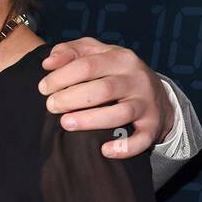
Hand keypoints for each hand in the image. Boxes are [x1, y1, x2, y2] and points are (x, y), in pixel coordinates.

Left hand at [38, 36, 174, 158]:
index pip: (87, 65)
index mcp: (120, 58)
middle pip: (102, 89)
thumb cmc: (115, 72)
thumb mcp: (97, 54)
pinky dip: (125, 147)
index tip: (43, 88)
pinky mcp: (153, 125)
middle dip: (71, 98)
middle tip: (50, 106)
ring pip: (120, 113)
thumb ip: (71, 51)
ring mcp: (146, 103)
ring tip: (65, 123)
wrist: (157, 94)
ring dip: (90, 120)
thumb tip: (48, 63)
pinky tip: (104, 150)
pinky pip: (142, 139)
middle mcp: (135, 79)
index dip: (61, 77)